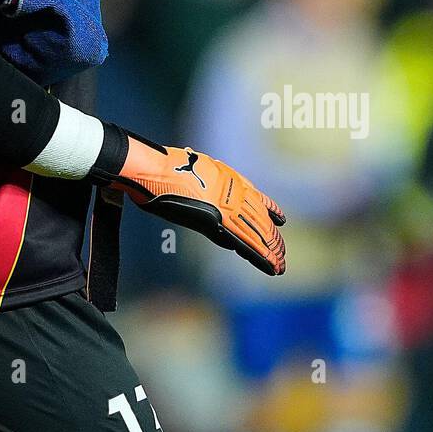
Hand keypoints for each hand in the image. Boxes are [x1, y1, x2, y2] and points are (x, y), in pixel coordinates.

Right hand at [102, 134, 286, 275]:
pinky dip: (257, 254)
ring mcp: (224, 204)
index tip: (281, 218)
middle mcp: (229, 190)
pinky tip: (269, 264)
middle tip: (281, 253)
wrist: (151, 167)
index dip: (269, 208)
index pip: (254, 196)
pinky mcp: (215, 219)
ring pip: (254, 231)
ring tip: (279, 264)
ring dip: (268, 250)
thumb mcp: (190, 170)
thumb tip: (209, 205)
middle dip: (270, 237)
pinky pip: (243, 240)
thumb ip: (205, 186)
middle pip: (257, 217)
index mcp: (225, 177)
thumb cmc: (161, 167)